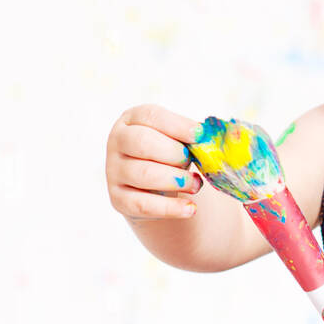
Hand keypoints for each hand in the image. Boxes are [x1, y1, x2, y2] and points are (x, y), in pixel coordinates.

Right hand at [107, 104, 203, 221]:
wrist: (157, 189)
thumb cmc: (170, 156)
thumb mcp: (178, 141)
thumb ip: (191, 138)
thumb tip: (209, 140)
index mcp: (132, 120)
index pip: (150, 116)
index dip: (177, 125)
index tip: (199, 135)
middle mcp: (117, 142)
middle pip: (142, 142)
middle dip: (174, 153)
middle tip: (191, 162)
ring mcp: (114, 171)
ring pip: (143, 174)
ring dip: (175, 180)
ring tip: (195, 185)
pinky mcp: (118, 199)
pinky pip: (142, 204)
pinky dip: (170, 208)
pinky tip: (190, 208)